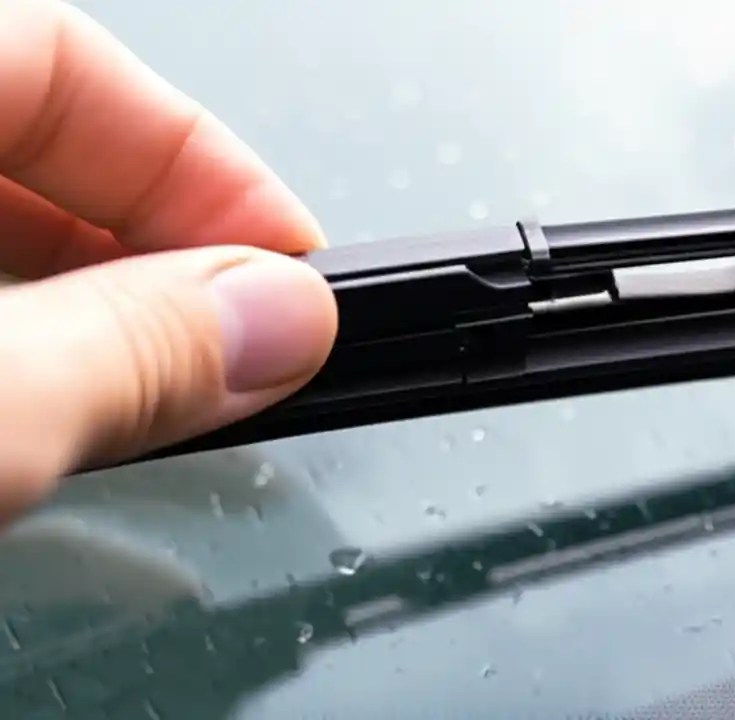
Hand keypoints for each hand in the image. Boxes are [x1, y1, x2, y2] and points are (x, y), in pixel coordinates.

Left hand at [0, 0, 336, 520]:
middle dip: (154, 255)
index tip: (295, 270)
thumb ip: (130, 350)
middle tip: (239, 351)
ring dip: (83, 316)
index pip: (69, 59)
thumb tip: (282, 320)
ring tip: (151, 400)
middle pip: (26, 145)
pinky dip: (10, 354)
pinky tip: (42, 417)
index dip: (206, 165)